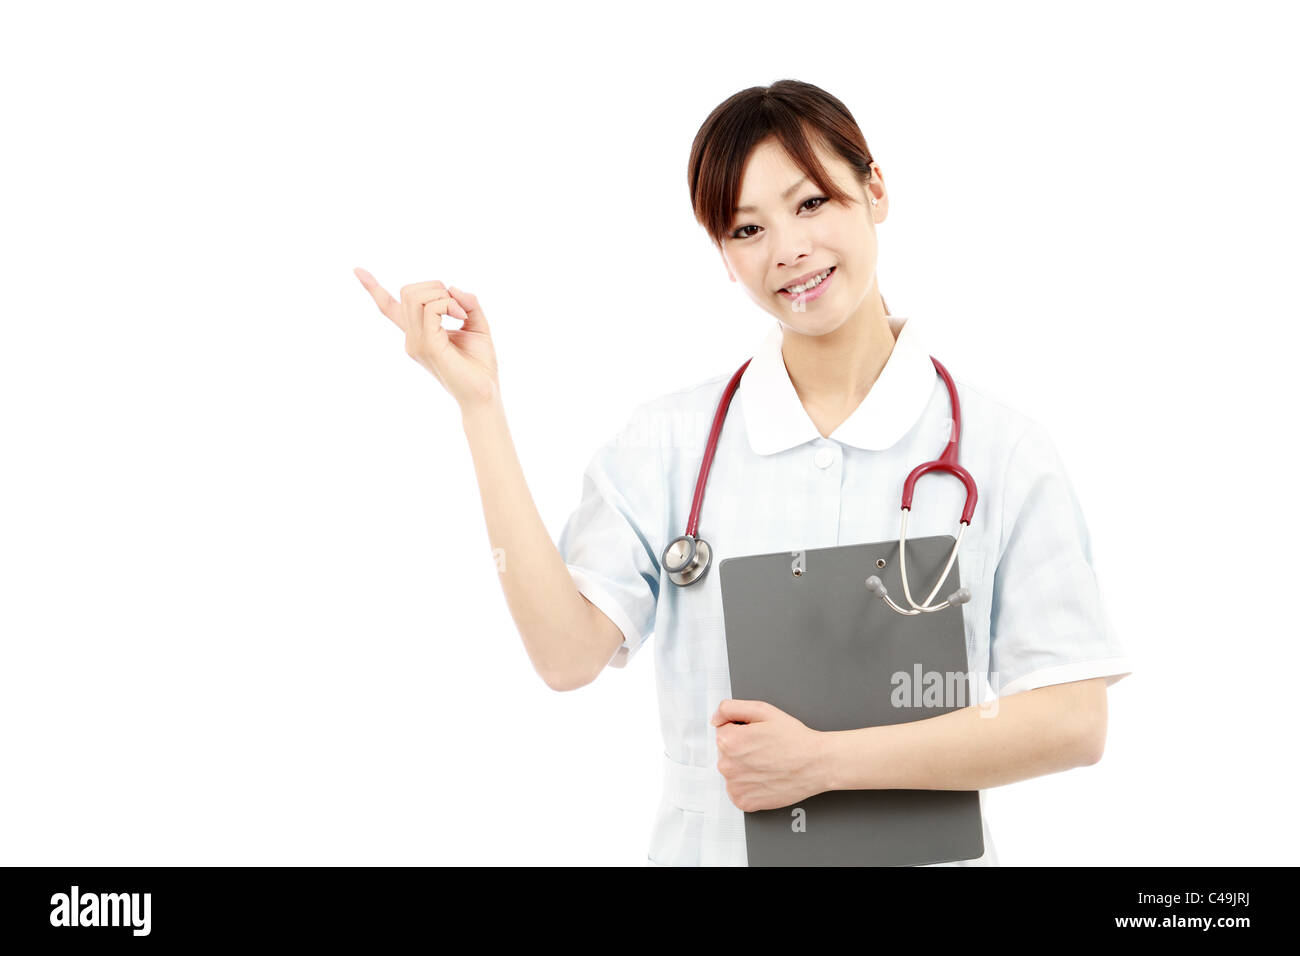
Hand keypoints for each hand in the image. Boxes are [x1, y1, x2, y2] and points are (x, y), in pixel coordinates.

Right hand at [353, 267, 499, 410]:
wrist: (484, 395)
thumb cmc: (481, 364)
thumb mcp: (476, 324)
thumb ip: (466, 302)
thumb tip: (452, 287)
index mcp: (418, 333)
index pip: (389, 308)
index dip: (373, 288)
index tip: (356, 270)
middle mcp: (412, 338)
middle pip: (407, 292)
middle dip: (434, 286)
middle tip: (458, 307)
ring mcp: (417, 343)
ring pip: (416, 297)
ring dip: (443, 295)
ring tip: (461, 314)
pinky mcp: (428, 347)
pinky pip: (432, 309)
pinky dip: (449, 304)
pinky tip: (461, 318)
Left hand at [710, 699, 831, 811]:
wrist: (816, 764)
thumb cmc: (793, 738)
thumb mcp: (762, 710)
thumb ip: (730, 708)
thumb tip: (715, 719)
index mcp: (728, 741)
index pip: (723, 731)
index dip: (742, 730)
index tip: (758, 735)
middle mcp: (727, 766)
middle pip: (726, 752)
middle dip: (742, 749)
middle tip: (765, 749)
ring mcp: (735, 787)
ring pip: (733, 771)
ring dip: (745, 768)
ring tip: (767, 763)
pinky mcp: (744, 802)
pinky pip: (738, 791)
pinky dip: (749, 786)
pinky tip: (765, 777)